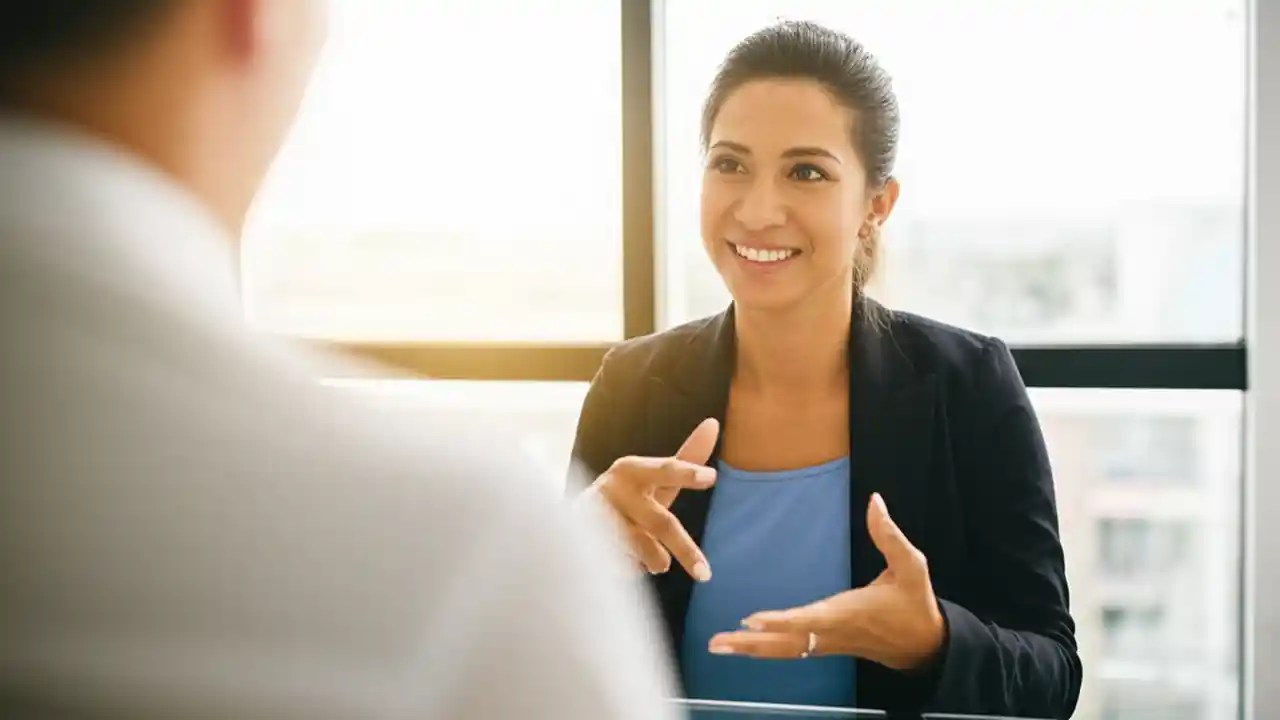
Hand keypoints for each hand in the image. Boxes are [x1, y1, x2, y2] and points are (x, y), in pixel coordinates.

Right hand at [584, 418, 718, 580]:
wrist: (569, 524)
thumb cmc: (628, 500)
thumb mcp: (654, 479)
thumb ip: (684, 457)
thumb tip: (714, 422)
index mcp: (632, 469)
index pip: (666, 470)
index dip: (687, 473)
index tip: (711, 477)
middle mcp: (613, 489)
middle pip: (661, 523)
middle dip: (685, 550)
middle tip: (706, 574)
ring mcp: (596, 517)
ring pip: (645, 550)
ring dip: (656, 561)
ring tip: (655, 561)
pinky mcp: (583, 545)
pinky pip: (625, 567)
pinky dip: (632, 569)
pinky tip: (620, 560)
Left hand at [708, 493, 945, 670]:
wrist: (924, 645)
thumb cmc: (915, 602)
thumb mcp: (912, 566)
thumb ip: (890, 534)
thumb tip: (874, 500)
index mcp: (848, 612)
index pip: (809, 619)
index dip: (781, 621)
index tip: (752, 620)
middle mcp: (831, 632)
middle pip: (786, 643)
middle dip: (750, 644)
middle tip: (715, 643)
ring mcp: (826, 644)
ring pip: (784, 651)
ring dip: (750, 649)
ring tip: (717, 645)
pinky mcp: (824, 647)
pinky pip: (790, 650)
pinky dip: (764, 648)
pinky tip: (742, 644)